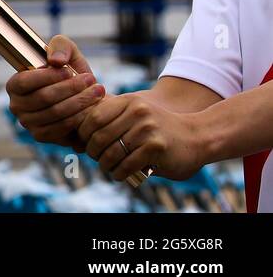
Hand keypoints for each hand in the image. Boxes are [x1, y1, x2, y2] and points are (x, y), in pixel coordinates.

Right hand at [5, 34, 105, 148]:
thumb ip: (60, 47)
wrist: (83, 97)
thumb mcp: (67, 52)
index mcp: (14, 85)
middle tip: (92, 80)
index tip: (69, 70)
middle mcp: (16, 106)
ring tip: (97, 91)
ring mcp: (27, 123)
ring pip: (55, 113)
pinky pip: (61, 128)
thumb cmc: (71, 73)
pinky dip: (78, 117)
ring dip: (79, 102)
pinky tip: (91, 107)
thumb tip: (55, 61)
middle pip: (44, 98)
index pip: (25, 81)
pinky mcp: (41, 136)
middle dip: (71, 88)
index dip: (47, 76)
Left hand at [76, 92, 209, 181]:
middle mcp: (137, 112)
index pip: (93, 117)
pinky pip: (127, 164)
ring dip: (105, 165)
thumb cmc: (159, 129)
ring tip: (107, 168)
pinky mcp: (156, 147)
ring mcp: (147, 128)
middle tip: (96, 159)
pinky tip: (119, 175)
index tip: (85, 143)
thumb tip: (77, 139)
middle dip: (93, 152)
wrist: (198, 137)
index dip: (84, 133)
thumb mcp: (136, 114)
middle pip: (99, 136)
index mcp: (128, 101)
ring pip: (111, 152)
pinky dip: (119, 173)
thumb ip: (112, 120)